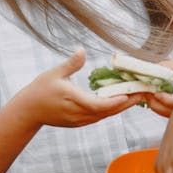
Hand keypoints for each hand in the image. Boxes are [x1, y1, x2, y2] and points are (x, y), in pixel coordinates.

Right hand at [15, 49, 144, 126]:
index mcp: (73, 101)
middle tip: (143, 93)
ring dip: (121, 107)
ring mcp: (80, 120)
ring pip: (105, 115)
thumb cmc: (40, 90)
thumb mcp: (54, 73)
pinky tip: (121, 102)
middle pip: (107, 111)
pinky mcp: (80, 122)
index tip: (130, 95)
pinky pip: (99, 117)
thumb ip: (71, 64)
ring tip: (137, 96)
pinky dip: (111, 110)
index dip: (115, 101)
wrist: (28, 112)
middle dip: (126, 103)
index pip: (98, 104)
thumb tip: (82, 50)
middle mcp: (79, 114)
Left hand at [145, 52, 172, 117]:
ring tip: (148, 91)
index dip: (160, 97)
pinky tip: (158, 94)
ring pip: (170, 114)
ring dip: (156, 105)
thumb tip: (152, 70)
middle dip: (154, 102)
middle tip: (144, 90)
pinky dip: (162, 105)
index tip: (151, 88)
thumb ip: (170, 66)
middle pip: (169, 112)